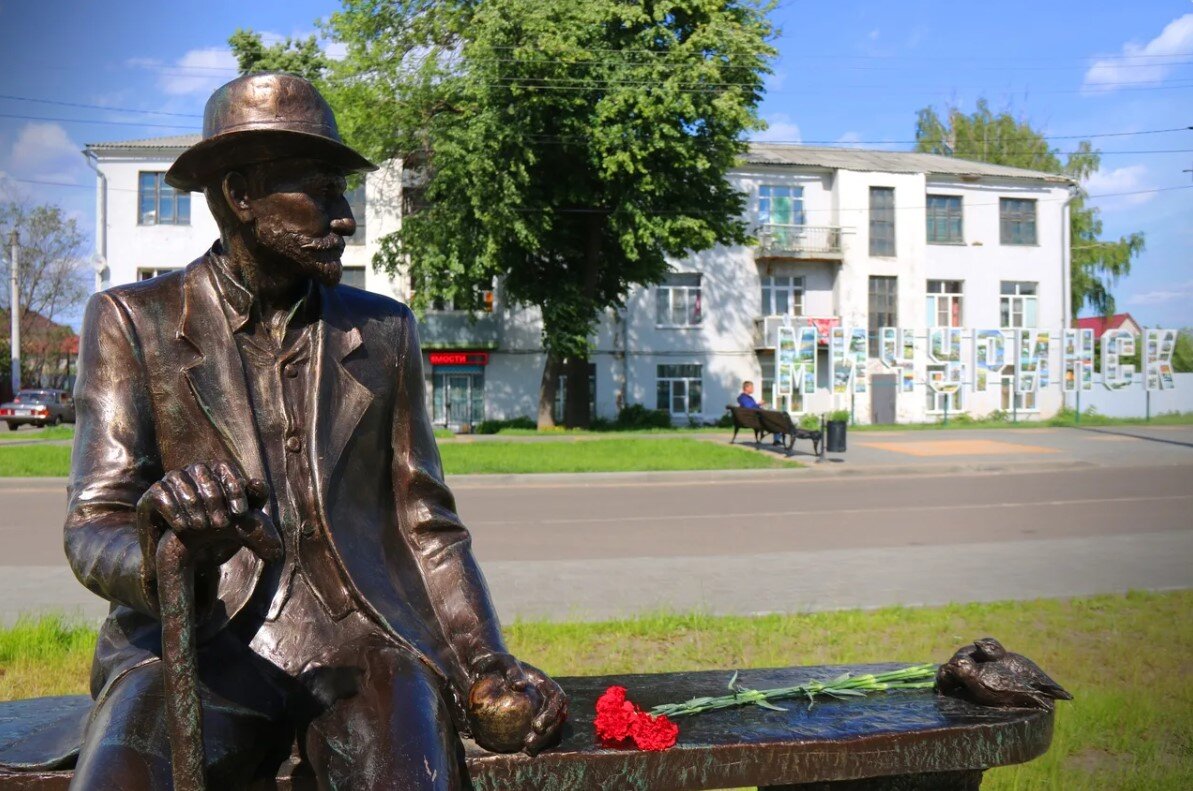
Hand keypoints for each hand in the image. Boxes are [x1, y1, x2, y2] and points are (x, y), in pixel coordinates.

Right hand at [136, 461, 282, 569]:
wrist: (176, 556)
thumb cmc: (213, 534)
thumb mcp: (237, 520)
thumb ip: (251, 502)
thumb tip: (259, 483)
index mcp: (212, 473)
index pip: (224, 467)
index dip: (234, 487)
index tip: (241, 513)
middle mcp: (190, 472)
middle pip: (202, 472)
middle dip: (214, 498)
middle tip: (222, 525)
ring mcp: (168, 482)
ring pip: (179, 481)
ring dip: (193, 505)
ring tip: (203, 528)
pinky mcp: (150, 496)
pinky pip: (160, 494)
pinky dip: (173, 511)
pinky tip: (184, 528)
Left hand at [466, 652, 567, 754]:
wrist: (487, 668)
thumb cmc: (496, 663)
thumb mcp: (503, 661)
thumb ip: (512, 671)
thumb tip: (520, 686)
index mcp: (545, 683)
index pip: (557, 698)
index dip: (552, 713)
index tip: (538, 726)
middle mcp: (545, 697)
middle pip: (556, 717)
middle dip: (548, 733)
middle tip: (530, 743)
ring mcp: (539, 708)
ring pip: (549, 727)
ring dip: (542, 740)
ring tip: (527, 749)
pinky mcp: (528, 717)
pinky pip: (535, 730)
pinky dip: (532, 740)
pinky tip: (520, 748)